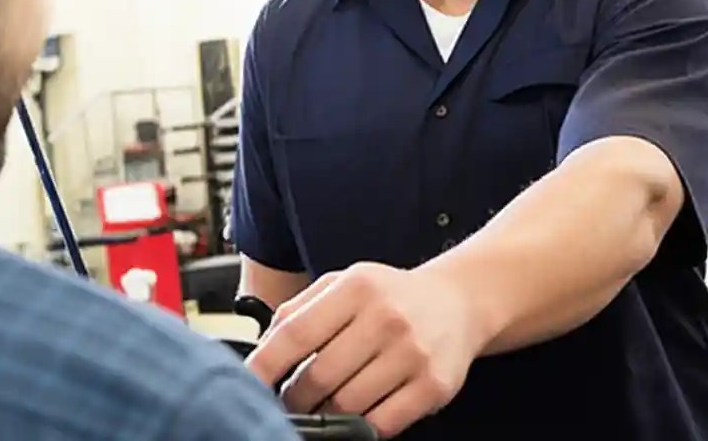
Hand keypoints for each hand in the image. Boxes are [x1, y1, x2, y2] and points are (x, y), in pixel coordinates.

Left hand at [245, 262, 485, 438]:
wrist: (459, 302)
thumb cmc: (392, 295)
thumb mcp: (344, 282)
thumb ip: (301, 308)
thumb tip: (263, 346)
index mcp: (356, 288)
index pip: (295, 332)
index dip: (264, 364)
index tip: (248, 382)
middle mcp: (385, 318)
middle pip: (318, 376)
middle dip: (294, 397)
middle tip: (289, 400)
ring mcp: (412, 354)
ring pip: (347, 405)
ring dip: (325, 414)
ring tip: (321, 406)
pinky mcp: (433, 386)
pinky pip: (382, 423)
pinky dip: (361, 427)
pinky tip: (356, 414)